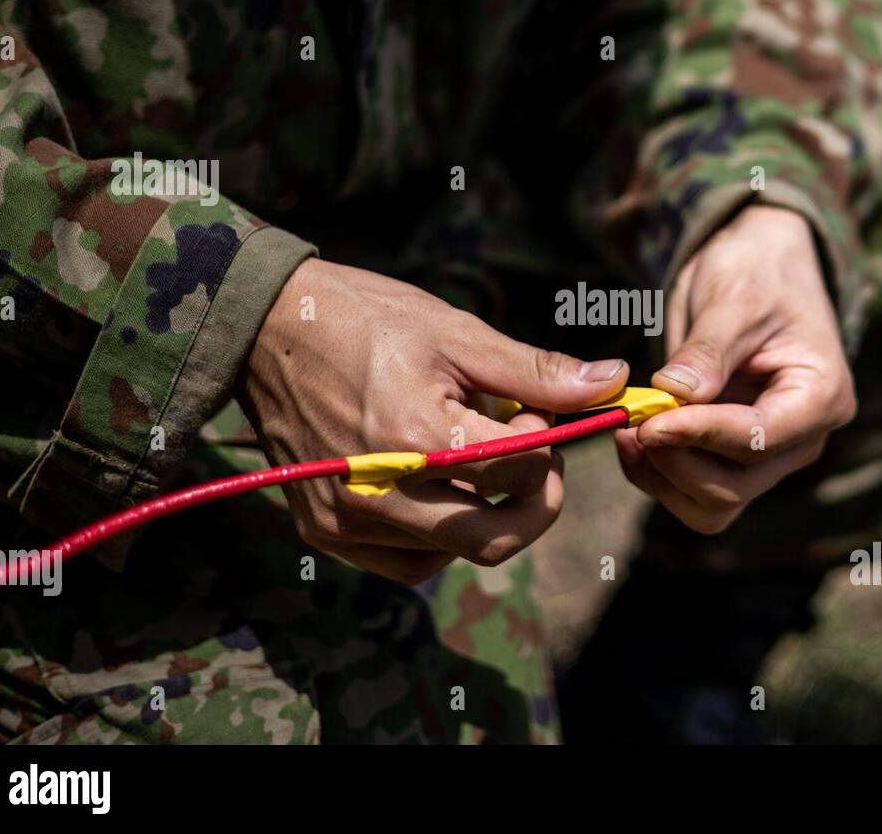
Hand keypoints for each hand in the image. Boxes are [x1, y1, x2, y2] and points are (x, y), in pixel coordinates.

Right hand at [241, 259, 629, 583]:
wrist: (269, 328)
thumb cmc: (367, 319)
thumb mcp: (457, 333)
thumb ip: (536, 372)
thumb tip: (613, 383)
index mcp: (414, 435)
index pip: (520, 472)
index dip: (547, 443)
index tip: (533, 411)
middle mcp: (378, 492)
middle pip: (495, 539)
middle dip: (535, 501)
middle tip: (531, 455)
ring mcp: (346, 521)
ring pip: (455, 555)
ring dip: (487, 517)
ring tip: (474, 458)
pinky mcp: (326, 532)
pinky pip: (408, 562)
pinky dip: (442, 536)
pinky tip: (442, 489)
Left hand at [615, 205, 855, 533]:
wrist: (761, 266)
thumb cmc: (756, 272)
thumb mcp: (731, 298)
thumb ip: (707, 350)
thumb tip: (674, 393)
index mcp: (821, 396)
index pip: (758, 440)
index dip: (699, 435)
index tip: (648, 421)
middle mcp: (803, 439)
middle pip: (734, 486)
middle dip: (675, 459)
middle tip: (630, 421)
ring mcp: (772, 455)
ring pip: (714, 504)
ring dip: (663, 478)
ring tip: (629, 431)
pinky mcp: (737, 459)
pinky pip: (697, 492)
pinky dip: (659, 477)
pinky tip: (634, 439)